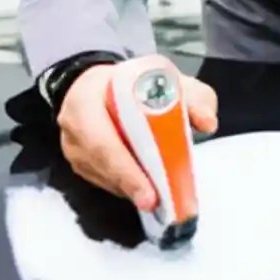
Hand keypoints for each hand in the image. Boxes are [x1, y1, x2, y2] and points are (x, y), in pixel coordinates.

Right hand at [56, 54, 217, 210]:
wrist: (105, 84)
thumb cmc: (135, 82)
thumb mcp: (167, 78)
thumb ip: (191, 96)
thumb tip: (207, 123)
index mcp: (86, 97)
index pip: (100, 139)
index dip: (124, 168)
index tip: (149, 189)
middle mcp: (73, 124)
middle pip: (100, 163)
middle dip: (130, 184)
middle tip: (154, 202)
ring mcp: (72, 147)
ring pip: (101, 176)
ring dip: (128, 188)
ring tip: (156, 199)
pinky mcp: (80, 162)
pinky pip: (101, 180)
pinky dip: (124, 187)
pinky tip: (144, 190)